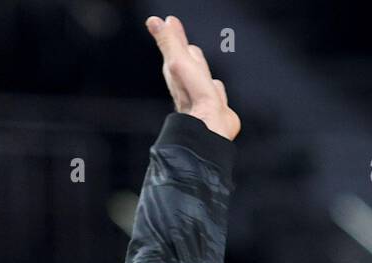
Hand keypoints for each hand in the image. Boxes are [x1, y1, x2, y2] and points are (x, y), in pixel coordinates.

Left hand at [146, 15, 239, 140]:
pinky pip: (215, 96)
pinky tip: (215, 90)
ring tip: (196, 60)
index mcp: (179, 74)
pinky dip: (215, 89)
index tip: (169, 22)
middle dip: (184, 50)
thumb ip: (168, 43)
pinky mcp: (217, 111)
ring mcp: (203, 99)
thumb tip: (154, 21)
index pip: (175, 49)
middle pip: (188, 62)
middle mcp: (189, 86)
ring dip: (199, 68)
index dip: (173, 35)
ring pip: (201, 78)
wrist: (210, 131)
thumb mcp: (179, 63)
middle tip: (179, 38)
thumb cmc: (195, 99)